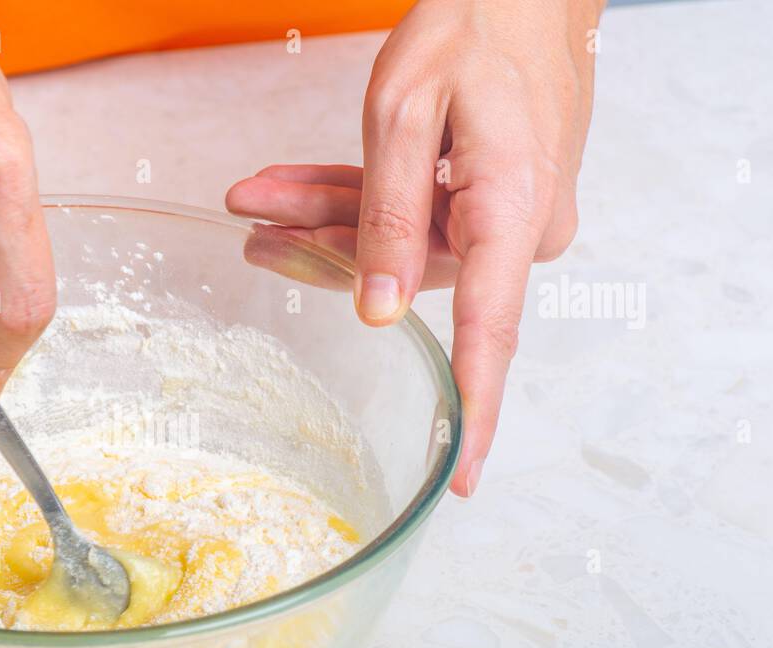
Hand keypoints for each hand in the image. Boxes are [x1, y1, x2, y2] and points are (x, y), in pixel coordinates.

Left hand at [228, 0, 602, 495]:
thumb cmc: (474, 24)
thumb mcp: (407, 111)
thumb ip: (390, 217)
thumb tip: (379, 312)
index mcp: (511, 209)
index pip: (488, 336)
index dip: (473, 413)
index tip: (463, 477)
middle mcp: (521, 226)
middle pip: (409, 273)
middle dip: (324, 251)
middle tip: (251, 226)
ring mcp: (510, 214)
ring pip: (405, 242)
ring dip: (329, 221)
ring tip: (257, 199)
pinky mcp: (494, 197)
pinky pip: (420, 216)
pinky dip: (361, 203)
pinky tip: (296, 194)